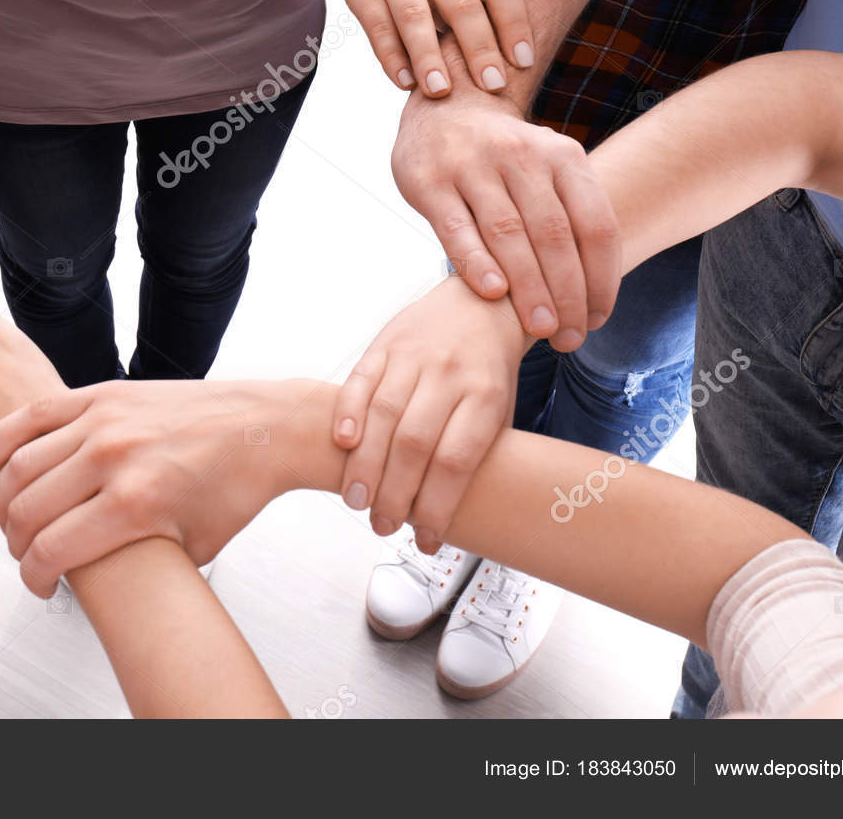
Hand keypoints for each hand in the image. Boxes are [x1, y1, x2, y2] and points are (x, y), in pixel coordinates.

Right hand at [0, 380, 311, 596]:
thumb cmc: (233, 490)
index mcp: (135, 504)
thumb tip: (99, 581)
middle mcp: (113, 458)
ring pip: (20, 464)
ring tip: (13, 518)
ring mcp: (104, 421)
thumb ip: (140, 564)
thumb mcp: (193, 550)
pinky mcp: (102, 393)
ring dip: (4, 499)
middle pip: (27, 510)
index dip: (34, 578)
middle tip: (25, 554)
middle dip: (16, 543)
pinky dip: (3, 440)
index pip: (52, 551)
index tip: (39, 586)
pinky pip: (34, 415)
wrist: (262, 428)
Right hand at [335, 278, 526, 543]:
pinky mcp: (384, 342)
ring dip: (365, 465)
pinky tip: (341, 445)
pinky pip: (360, 379)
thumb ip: (477, 456)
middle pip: (414, 443)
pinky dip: (348, 413)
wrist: (482, 302)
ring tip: (356, 502)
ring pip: (383, 415)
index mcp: (485, 395)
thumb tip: (447, 519)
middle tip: (382, 526)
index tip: (424, 539)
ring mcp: (414, 355)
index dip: (436, 506)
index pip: (455, 461)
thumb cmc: (489, 372)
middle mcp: (449, 373)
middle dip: (394, 494)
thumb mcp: (501, 411)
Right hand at [338, 0, 533, 96]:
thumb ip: (484, 0)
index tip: (524, 63)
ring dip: (430, 58)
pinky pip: (379, 30)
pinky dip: (393, 59)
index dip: (514, 24)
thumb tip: (521, 59)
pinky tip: (406, 84)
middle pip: (461, 5)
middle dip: (479, 48)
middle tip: (493, 86)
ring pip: (415, 19)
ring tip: (442, 92)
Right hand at [392, 90, 620, 348]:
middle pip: (555, 235)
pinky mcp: (430, 181)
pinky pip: (457, 229)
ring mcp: (473, 165)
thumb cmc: (505, 158)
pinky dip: (476, 262)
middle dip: (568, 293)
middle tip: (570, 337)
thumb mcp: (548, 168)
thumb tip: (595, 295)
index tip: (597, 319)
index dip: (602, 278)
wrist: (443, 109)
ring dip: (529, 288)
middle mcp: (522, 155)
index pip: (596, 224)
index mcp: (563, 155)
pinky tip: (493, 293)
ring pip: (509, 234)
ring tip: (541, 328)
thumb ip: (570, 216)